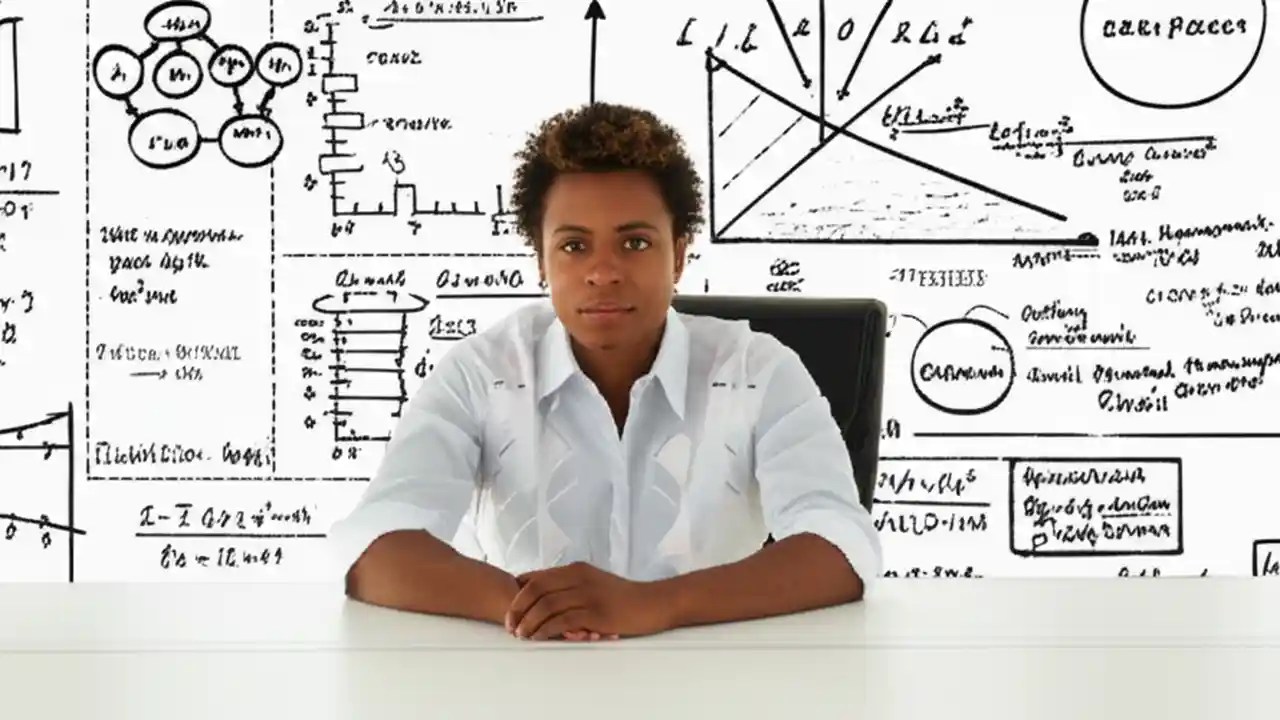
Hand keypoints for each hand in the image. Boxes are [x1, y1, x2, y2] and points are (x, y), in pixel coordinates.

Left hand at [504, 561, 668, 640]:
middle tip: (509, 625)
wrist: (653, 603)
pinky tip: (539, 637)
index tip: (510, 609)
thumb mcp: (594, 583)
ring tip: (520, 634)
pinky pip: (562, 620)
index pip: (538, 577)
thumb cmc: (623, 597)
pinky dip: (546, 629)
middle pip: (537, 588)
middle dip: (518, 607)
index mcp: (577, 570)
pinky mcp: (596, 613)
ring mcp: (588, 595)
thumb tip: (543, 597)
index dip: (519, 593)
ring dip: (529, 621)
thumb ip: (571, 586)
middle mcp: (580, 578)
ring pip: (546, 604)